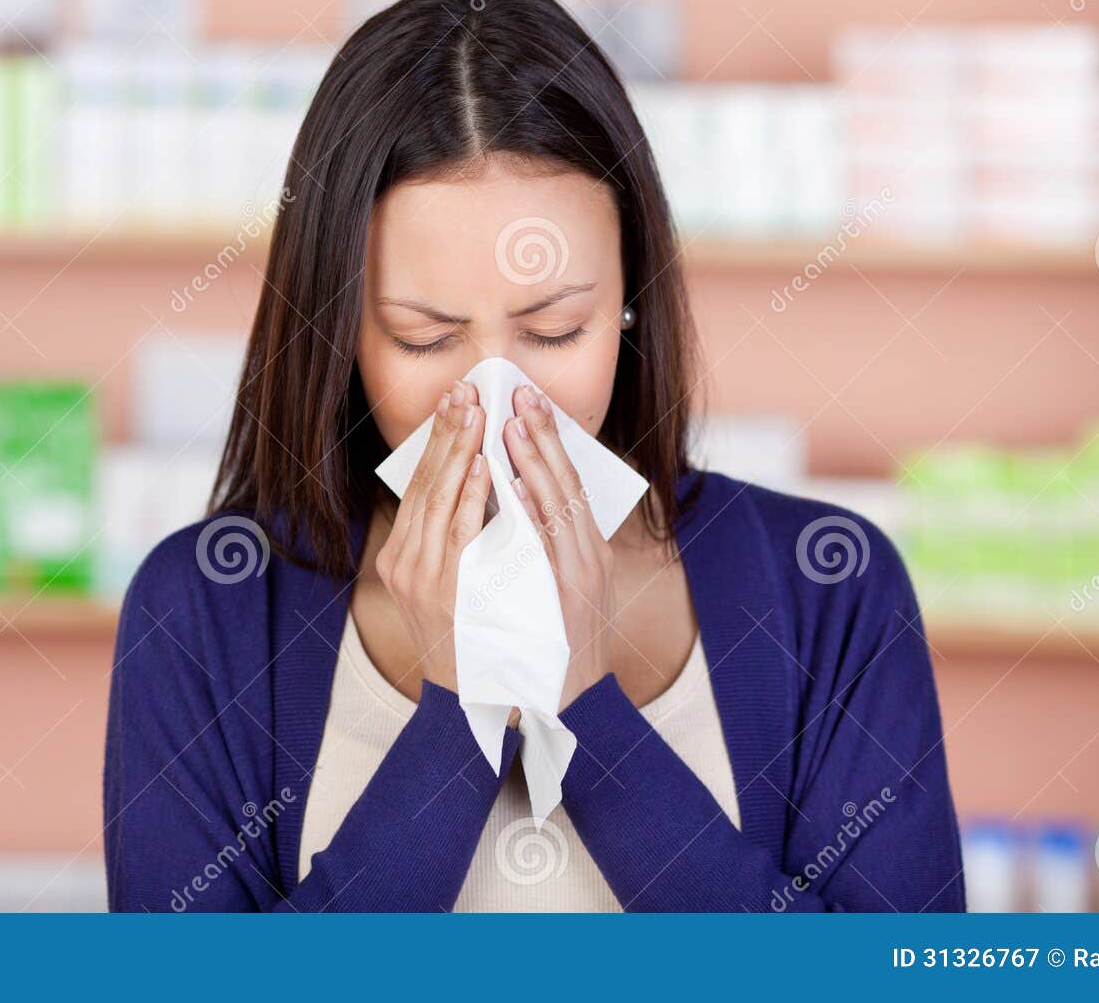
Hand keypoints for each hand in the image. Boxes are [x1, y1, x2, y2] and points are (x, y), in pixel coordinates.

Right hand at [374, 379, 490, 695]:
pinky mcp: (443, 594)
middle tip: (465, 390)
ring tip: (475, 412)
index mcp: (406, 557)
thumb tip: (484, 481)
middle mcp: (405, 564)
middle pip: (424, 483)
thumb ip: (460, 540)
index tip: (456, 400)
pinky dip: (469, 495)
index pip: (421, 484)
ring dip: (459, 451)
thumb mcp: (458, 586)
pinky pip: (459, 533)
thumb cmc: (484, 642)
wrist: (487, 704)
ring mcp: (422, 579)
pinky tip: (483, 465)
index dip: (439, 440)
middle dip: (446, 433)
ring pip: (439, 500)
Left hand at [502, 383, 614, 707]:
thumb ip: (552, 539)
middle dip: (541, 436)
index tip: (528, 402)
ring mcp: (575, 577)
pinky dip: (533, 512)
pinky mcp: (563, 598)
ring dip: (531, 463)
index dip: (550, 439)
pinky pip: (543, 548)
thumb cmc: (558, 641)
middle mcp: (587, 557)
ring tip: (510, 425)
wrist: (565, 702)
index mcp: (588, 549)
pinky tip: (517, 485)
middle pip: (564, 484)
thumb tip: (521, 489)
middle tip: (516, 396)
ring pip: (555, 508)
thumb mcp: (565, 583)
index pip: (568, 482)